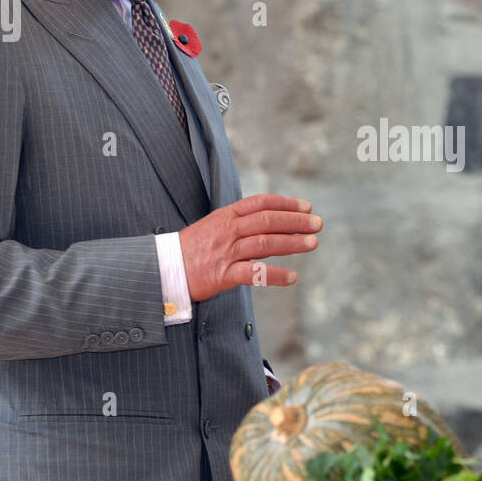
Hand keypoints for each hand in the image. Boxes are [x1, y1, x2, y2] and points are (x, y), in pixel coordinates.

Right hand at [179, 194, 321, 301]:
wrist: (163, 269)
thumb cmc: (192, 249)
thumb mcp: (214, 226)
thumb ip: (239, 222)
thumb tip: (270, 221)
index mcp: (226, 216)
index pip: (260, 203)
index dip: (286, 203)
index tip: (307, 207)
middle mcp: (227, 230)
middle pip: (267, 220)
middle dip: (296, 221)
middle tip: (318, 224)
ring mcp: (225, 252)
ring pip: (264, 243)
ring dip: (292, 243)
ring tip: (312, 243)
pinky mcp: (222, 275)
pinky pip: (252, 273)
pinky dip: (274, 275)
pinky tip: (292, 277)